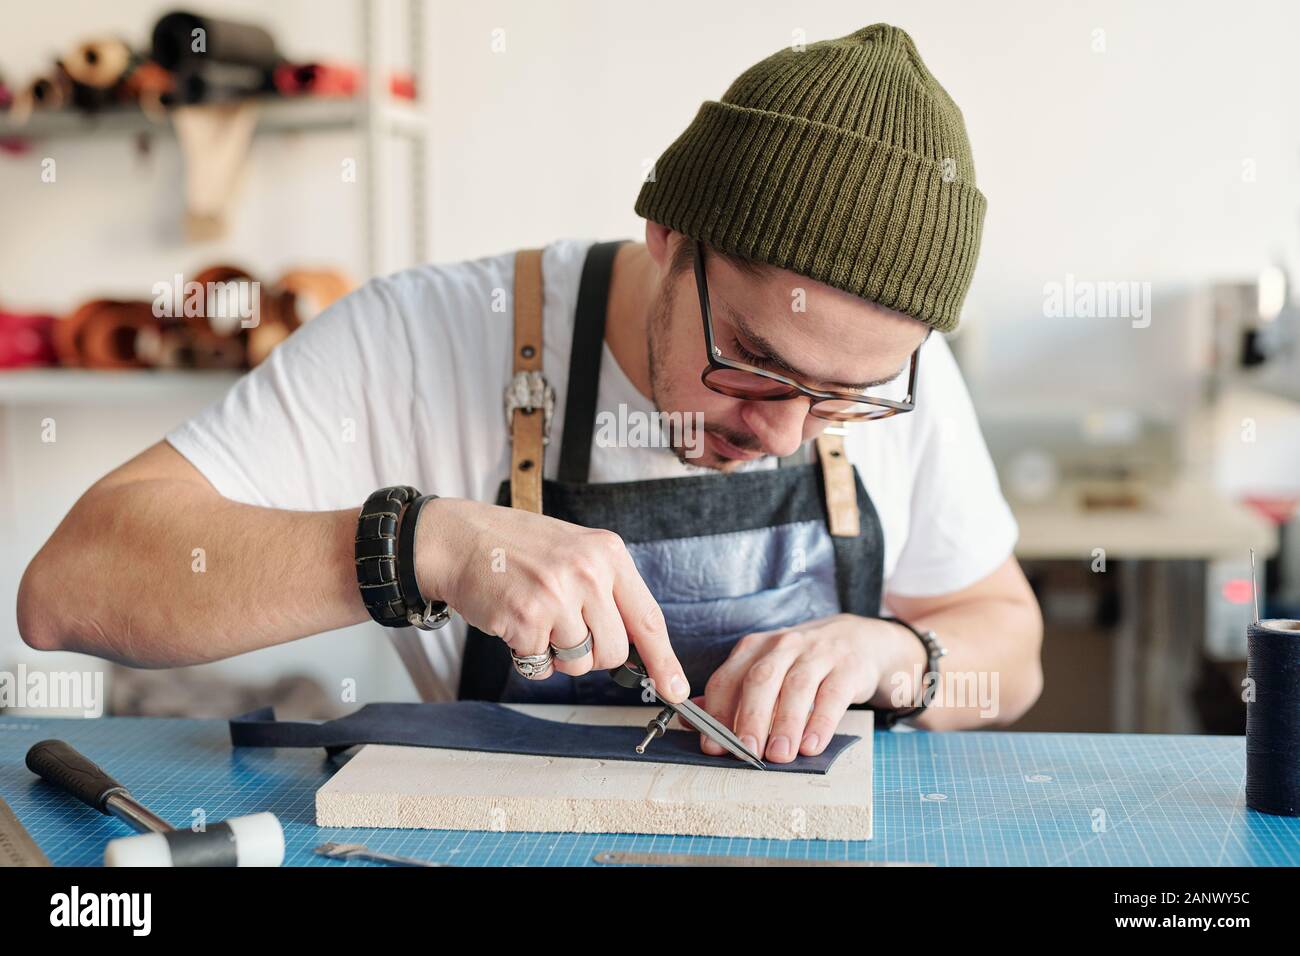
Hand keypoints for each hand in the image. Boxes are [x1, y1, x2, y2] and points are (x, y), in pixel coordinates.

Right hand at [415, 497, 689, 701]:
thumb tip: (637, 647)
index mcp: (608, 553)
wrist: (459, 538)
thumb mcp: (576, 551)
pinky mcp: (526, 618)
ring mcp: (557, 595)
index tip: (675, 688)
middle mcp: (588, 571)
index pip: (648, 617)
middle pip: (614, 651)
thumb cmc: (516, 548)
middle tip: (564, 629)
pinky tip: (515, 624)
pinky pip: (541, 666)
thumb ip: (608, 590)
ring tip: (537, 620)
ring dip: (557, 655)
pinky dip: (528, 657)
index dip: (664, 660)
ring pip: (579, 663)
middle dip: (592, 654)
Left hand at [695, 614, 921, 763]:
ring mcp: (817, 653)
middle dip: (750, 718)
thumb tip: (691, 720)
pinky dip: (821, 722)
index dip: (717, 713)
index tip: (712, 745)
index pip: (728, 679)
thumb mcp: (766, 670)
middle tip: (746, 751)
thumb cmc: (803, 664)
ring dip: (785, 724)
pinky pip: (832, 695)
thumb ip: (732, 694)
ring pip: (796, 688)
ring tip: (779, 755)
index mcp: (754, 648)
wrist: (860, 641)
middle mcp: (783, 646)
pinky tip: (812, 745)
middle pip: (760, 680)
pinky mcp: (847, 667)